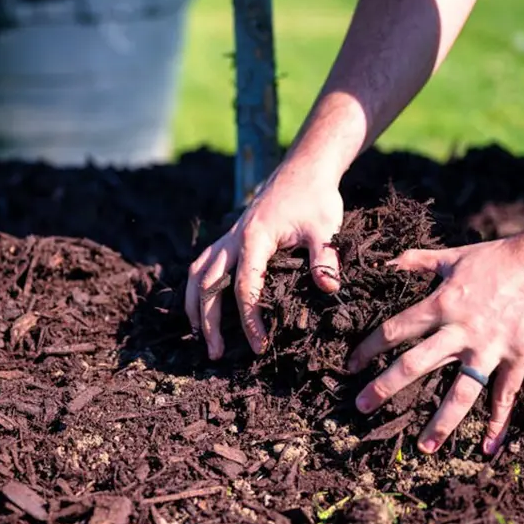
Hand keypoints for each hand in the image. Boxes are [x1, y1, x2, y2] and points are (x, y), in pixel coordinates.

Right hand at [186, 159, 343, 359]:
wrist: (304, 168)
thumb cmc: (316, 198)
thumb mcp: (325, 227)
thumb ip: (325, 258)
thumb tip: (328, 288)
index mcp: (254, 238)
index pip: (244, 287)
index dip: (249, 319)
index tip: (259, 345)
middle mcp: (234, 238)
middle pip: (209, 284)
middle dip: (209, 321)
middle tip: (215, 354)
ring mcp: (229, 236)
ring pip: (198, 273)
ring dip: (195, 306)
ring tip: (199, 336)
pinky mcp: (231, 236)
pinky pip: (204, 263)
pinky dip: (198, 287)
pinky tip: (201, 306)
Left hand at [347, 233, 523, 455]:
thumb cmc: (500, 256)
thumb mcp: (454, 255)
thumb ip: (417, 260)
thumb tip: (387, 262)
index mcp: (442, 304)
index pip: (395, 330)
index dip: (369, 348)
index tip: (351, 365)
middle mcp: (461, 330)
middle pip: (415, 364)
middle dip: (385, 387)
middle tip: (362, 407)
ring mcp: (491, 348)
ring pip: (461, 392)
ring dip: (441, 421)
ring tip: (424, 447)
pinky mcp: (519, 358)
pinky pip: (505, 395)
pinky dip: (497, 422)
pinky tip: (488, 446)